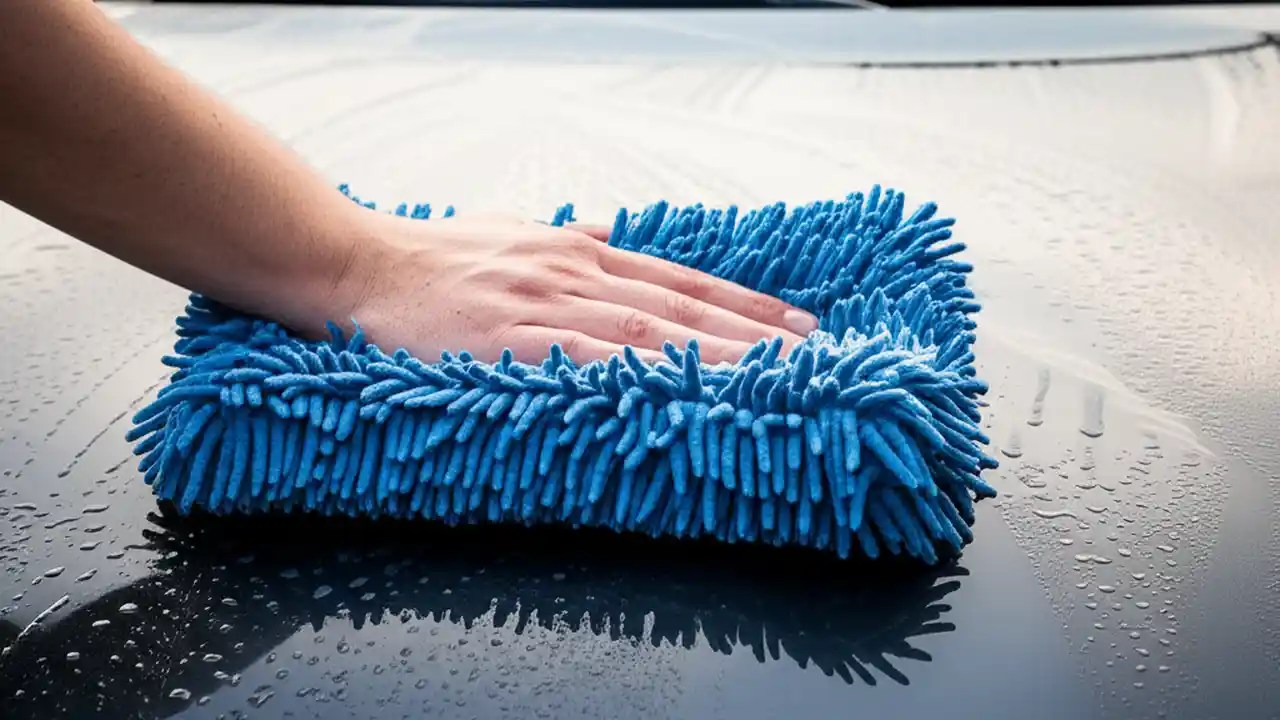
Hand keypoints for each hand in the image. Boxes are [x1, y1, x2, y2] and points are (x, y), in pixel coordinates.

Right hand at [331, 210, 818, 364]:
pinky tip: (681, 394)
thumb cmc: (433, 256)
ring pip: (648, 332)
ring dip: (715, 355)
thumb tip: (618, 230)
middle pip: (681, 306)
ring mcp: (542, 306)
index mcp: (578, 252)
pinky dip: (640, 377)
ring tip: (774, 376)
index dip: (744, 301)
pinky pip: (585, 362)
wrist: (357, 265)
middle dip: (752, 332)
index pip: (681, 277)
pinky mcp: (507, 342)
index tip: (797, 321)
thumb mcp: (514, 230)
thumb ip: (572, 237)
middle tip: (813, 354)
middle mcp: (573, 273)